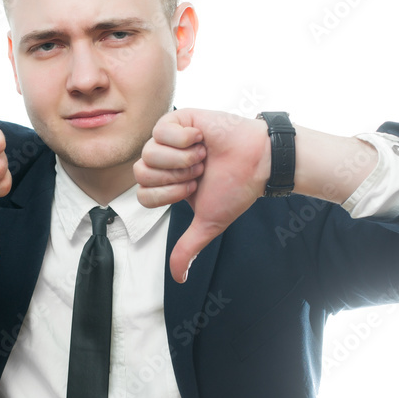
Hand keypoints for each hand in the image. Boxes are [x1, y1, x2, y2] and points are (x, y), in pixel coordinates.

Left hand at [134, 109, 268, 282]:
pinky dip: (184, 139)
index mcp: (166, 183)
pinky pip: (161, 129)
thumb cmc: (236, 188)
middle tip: (198, 172)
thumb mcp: (208, 222)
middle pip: (141, 172)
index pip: (143, 194)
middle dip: (173, 177)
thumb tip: (179, 279)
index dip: (168, 194)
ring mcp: (168, 138)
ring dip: (181, 159)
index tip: (194, 189)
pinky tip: (201, 139)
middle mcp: (163, 160)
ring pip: (149, 152)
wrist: (257, 161)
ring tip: (202, 156)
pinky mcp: (178, 118)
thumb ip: (188, 248)